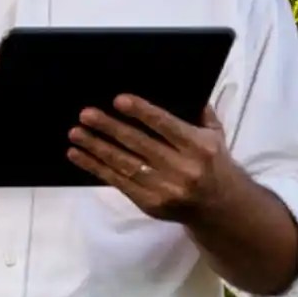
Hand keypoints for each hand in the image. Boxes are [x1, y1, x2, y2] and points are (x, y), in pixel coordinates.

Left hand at [67, 94, 239, 222]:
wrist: (222, 210)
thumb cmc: (214, 164)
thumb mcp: (215, 137)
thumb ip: (200, 113)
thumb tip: (180, 86)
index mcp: (199, 147)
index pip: (166, 126)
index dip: (142, 112)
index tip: (118, 100)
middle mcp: (183, 169)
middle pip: (140, 144)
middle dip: (110, 128)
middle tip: (85, 114)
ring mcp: (165, 188)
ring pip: (124, 164)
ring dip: (96, 147)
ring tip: (75, 133)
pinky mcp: (150, 203)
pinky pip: (118, 182)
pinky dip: (94, 167)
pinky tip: (77, 155)